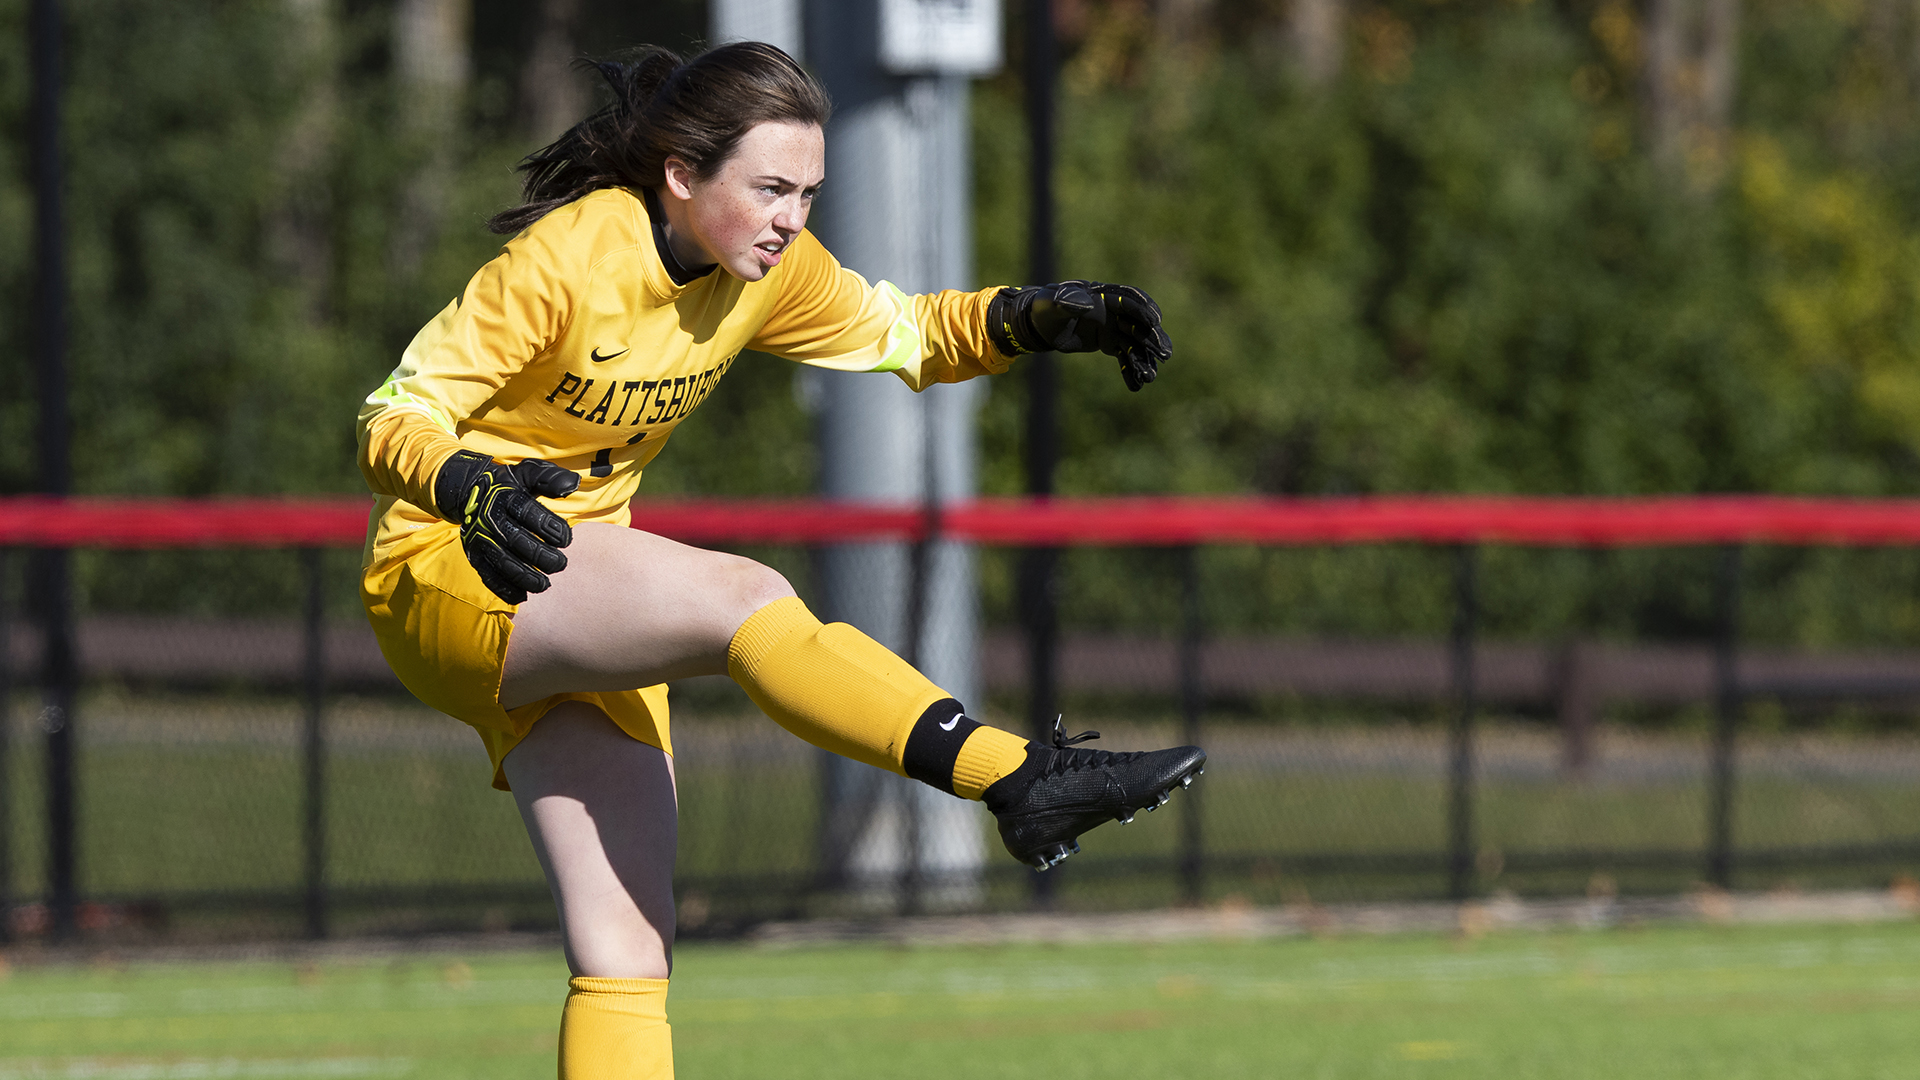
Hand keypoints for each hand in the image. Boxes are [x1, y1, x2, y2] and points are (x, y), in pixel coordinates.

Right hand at [433, 450, 578, 603]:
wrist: (470, 491)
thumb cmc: (511, 485)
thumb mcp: (529, 473)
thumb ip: (550, 478)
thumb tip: (572, 485)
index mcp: (506, 497)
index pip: (529, 513)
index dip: (550, 528)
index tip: (566, 539)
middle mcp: (489, 519)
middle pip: (517, 541)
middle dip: (542, 556)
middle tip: (561, 564)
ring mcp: (480, 539)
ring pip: (503, 562)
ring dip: (526, 577)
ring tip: (545, 584)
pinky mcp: (474, 555)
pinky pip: (487, 576)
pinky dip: (504, 589)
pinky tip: (523, 596)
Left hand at [987, 280, 1171, 390]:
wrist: (1041, 324)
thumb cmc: (1046, 308)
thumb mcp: (1052, 304)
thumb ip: (1068, 302)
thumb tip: (1087, 304)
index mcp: (1103, 295)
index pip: (1129, 299)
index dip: (1142, 309)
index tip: (1155, 320)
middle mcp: (1114, 311)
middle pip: (1138, 324)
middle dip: (1152, 339)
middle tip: (1165, 354)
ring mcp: (1114, 327)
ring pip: (1135, 343)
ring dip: (1144, 359)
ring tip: (1150, 378)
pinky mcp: (1110, 343)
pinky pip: (1124, 356)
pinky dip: (1130, 370)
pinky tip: (1137, 384)